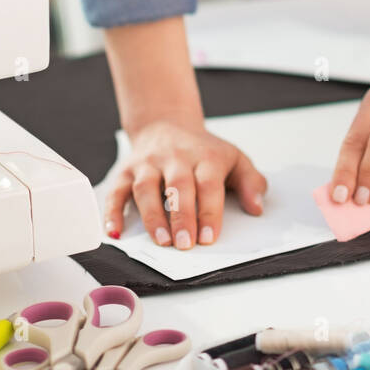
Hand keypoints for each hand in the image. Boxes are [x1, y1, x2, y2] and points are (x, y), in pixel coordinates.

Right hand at [104, 120, 267, 249]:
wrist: (168, 124)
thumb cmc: (204, 151)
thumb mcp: (235, 159)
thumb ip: (251, 183)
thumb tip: (257, 207)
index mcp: (205, 157)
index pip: (208, 183)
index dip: (208, 211)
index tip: (209, 237)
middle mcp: (175, 158)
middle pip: (178, 186)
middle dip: (182, 216)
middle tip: (184, 244)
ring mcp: (148, 163)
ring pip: (146, 188)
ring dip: (152, 216)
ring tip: (161, 241)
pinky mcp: (126, 170)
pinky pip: (116, 191)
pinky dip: (112, 212)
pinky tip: (114, 232)